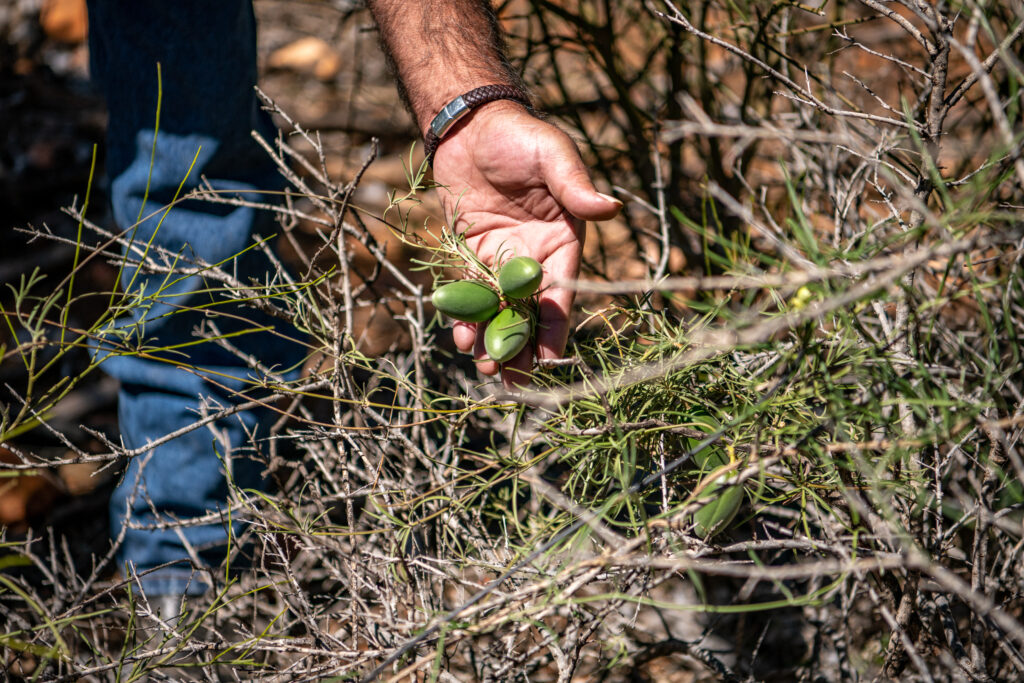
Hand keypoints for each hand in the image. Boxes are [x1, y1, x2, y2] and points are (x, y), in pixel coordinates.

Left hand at [431, 101, 621, 387]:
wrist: (472, 125)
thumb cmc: (520, 136)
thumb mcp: (553, 156)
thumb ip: (575, 186)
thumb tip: (609, 209)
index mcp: (563, 241)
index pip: (561, 294)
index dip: (554, 328)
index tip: (547, 360)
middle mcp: (536, 258)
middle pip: (529, 312)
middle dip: (521, 345)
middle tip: (509, 379)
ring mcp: (502, 260)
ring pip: (499, 310)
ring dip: (493, 339)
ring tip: (484, 368)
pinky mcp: (472, 255)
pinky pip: (470, 294)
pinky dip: (466, 316)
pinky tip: (459, 339)